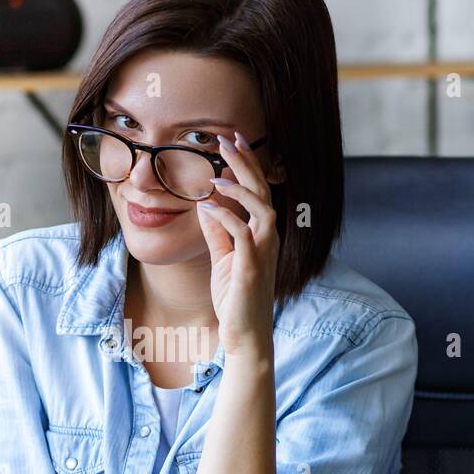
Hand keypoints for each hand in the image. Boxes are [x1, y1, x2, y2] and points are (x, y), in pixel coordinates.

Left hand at [196, 130, 279, 356]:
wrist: (244, 334)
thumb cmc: (236, 298)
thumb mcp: (223, 258)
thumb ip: (217, 231)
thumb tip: (205, 205)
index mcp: (262, 234)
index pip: (258, 190)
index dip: (247, 164)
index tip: (233, 140)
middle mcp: (268, 239)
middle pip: (262, 191)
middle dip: (246, 163)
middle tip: (228, 139)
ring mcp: (263, 252)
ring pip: (261, 208)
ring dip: (239, 187)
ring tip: (216, 173)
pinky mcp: (252, 268)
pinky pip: (242, 234)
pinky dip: (225, 217)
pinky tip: (207, 205)